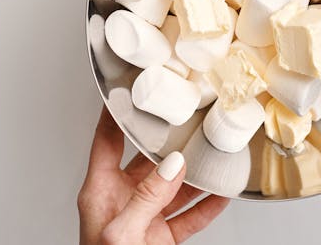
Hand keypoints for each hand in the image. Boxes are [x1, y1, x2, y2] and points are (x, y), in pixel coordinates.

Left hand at [78, 107, 229, 244]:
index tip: (129, 90)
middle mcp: (122, 201)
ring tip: (212, 156)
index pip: (107, 142)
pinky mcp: (162, 237)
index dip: (116, 114)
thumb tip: (172, 165)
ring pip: (173, 187)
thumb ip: (146, 198)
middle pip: (146, 160)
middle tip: (186, 121)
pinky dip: (207, 205)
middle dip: (169, 142)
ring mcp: (144, 219)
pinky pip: (190, 216)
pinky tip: (220, 194)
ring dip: (194, 175)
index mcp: (100, 193)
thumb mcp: (121, 232)